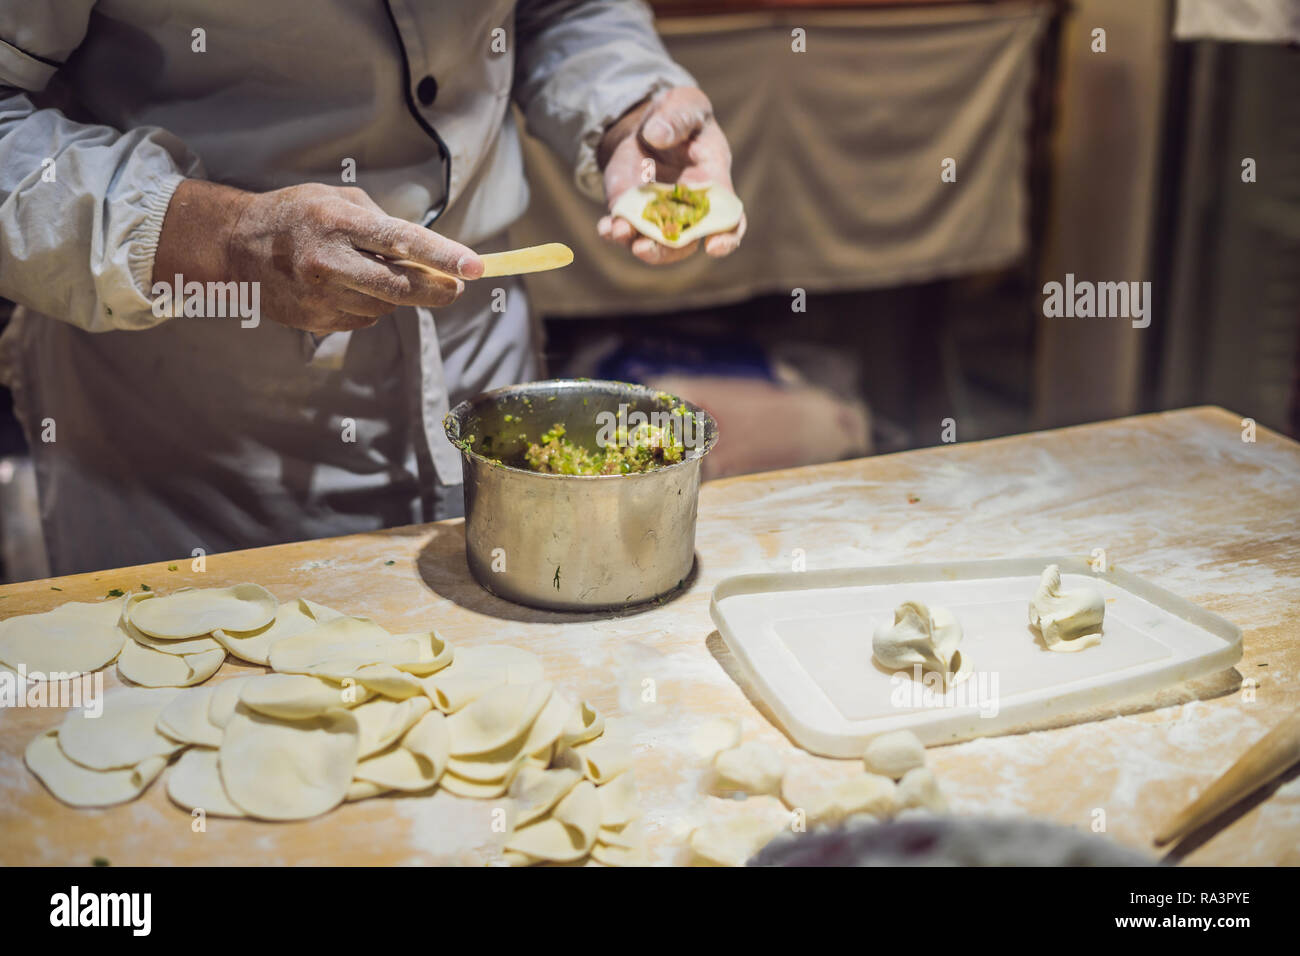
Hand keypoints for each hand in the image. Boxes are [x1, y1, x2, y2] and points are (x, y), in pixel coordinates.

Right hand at [154, 180, 482, 332]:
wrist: (235, 246)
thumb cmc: (296, 215)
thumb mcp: (337, 198)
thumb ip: (380, 220)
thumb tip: (423, 249)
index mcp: (337, 221)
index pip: (401, 240)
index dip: (442, 256)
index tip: (477, 266)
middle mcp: (328, 260)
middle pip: (400, 287)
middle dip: (437, 290)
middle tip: (457, 286)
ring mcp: (320, 295)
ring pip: (385, 306)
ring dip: (398, 295)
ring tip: (381, 274)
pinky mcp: (316, 320)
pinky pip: (364, 318)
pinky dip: (371, 306)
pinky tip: (352, 288)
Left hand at [597, 86, 745, 264]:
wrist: (647, 122)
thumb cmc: (680, 114)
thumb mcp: (685, 104)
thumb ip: (678, 118)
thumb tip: (657, 136)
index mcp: (714, 186)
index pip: (728, 221)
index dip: (726, 238)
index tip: (714, 246)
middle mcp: (688, 210)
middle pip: (684, 243)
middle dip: (665, 250)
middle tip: (644, 248)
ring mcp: (658, 214)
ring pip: (652, 243)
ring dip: (637, 244)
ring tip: (618, 231)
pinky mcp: (631, 210)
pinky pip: (625, 228)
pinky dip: (614, 232)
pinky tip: (606, 227)